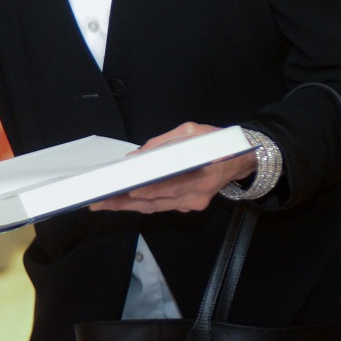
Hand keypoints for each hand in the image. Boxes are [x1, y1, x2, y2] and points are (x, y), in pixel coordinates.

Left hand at [89, 122, 257, 213]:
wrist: (240, 160)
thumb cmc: (217, 142)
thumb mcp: (194, 132)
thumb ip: (165, 143)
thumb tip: (137, 156)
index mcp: (205, 174)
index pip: (172, 186)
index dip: (149, 189)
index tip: (128, 190)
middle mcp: (198, 195)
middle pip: (158, 201)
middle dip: (126, 201)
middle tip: (100, 201)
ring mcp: (193, 204)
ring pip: (155, 207)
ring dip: (128, 206)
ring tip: (102, 204)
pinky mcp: (189, 207)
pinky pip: (160, 207)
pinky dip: (140, 204)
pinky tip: (121, 202)